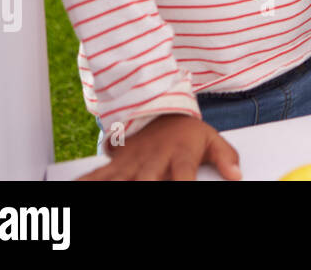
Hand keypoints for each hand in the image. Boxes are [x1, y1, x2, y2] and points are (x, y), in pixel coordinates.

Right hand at [78, 114, 240, 180]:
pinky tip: (73, 189)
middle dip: (144, 190)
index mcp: (179, 155)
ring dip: (113, 187)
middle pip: (146, 181)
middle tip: (143, 194)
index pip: (183, 174)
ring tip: (97, 200)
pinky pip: (97, 175)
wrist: (157, 109)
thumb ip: (226, 157)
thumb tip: (238, 175)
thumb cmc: (186, 133)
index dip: (182, 187)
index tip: (182, 194)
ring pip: (118, 180)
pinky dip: (86, 181)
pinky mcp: (115, 164)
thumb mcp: (211, 139)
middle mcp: (153, 161)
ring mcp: (132, 163)